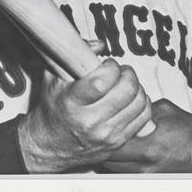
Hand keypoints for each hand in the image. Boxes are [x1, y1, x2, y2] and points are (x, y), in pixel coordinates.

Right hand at [17, 58, 151, 172]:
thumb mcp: (53, 77)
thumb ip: (74, 55)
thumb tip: (100, 44)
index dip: (111, 67)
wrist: (47, 146)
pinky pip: (143, 116)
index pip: (103, 81)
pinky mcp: (117, 142)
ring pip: (138, 102)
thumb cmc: (52, 108)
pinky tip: (130, 98)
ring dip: (136, 86)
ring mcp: (106, 134)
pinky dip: (141, 102)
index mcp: (72, 104)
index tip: (107, 64)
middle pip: (126, 90)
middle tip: (119, 72)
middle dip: (127, 73)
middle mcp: (90, 122)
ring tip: (124, 84)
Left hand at [104, 99, 191, 172]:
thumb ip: (143, 108)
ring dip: (113, 155)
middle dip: (105, 145)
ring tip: (117, 139)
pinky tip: (129, 150)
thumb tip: (128, 103)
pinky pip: (127, 172)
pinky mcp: (149, 180)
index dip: (105, 132)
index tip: (104, 121)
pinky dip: (123, 162)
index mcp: (149, 148)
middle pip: (109, 161)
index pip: (113, 145)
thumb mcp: (167, 111)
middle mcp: (145, 167)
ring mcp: (146, 176)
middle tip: (106, 129)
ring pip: (115, 169)